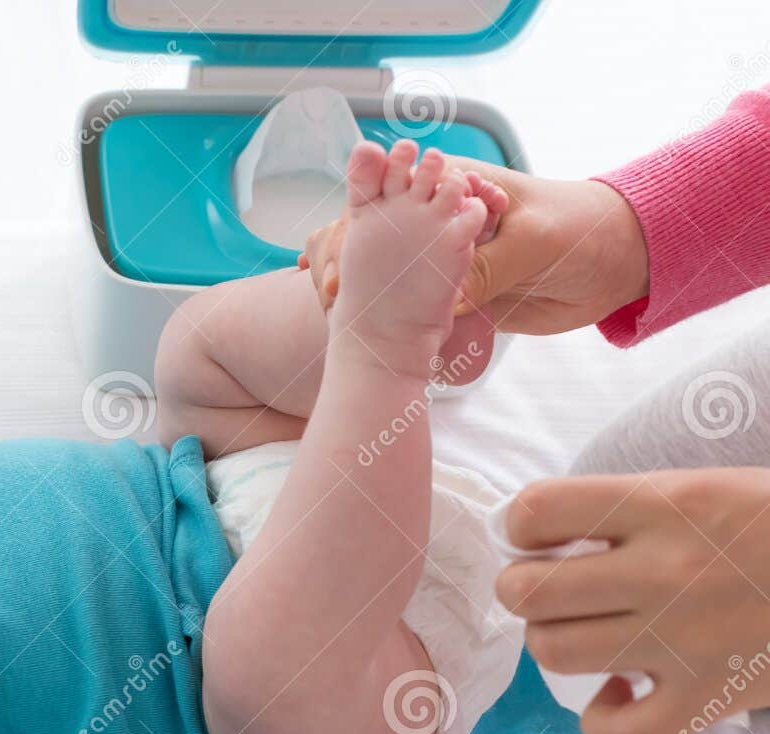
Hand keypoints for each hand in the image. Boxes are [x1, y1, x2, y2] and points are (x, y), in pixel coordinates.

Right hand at [301, 158, 649, 334]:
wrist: (621, 263)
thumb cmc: (582, 229)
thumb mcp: (533, 244)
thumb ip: (486, 268)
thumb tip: (445, 301)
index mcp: (458, 189)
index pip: (392, 200)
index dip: (357, 228)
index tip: (335, 266)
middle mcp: (444, 222)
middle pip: (381, 239)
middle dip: (347, 263)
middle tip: (329, 295)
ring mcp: (449, 260)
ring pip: (394, 275)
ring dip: (364, 293)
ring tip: (334, 314)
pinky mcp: (463, 292)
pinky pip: (420, 305)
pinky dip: (391, 316)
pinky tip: (357, 328)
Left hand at [494, 469, 769, 733]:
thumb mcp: (707, 487)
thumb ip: (626, 508)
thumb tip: (533, 534)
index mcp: (668, 504)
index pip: (536, 511)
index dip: (520, 526)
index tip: (540, 536)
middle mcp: (668, 572)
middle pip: (527, 592)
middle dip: (524, 589)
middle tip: (553, 588)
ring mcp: (687, 642)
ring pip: (555, 654)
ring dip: (557, 643)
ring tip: (590, 631)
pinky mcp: (712, 700)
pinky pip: (619, 733)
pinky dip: (603, 719)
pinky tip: (621, 692)